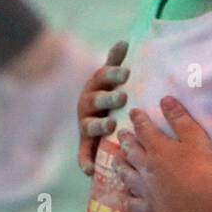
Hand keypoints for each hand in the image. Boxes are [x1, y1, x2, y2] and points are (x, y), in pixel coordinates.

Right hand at [75, 40, 128, 177]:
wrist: (94, 114)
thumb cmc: (109, 92)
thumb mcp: (110, 76)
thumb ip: (115, 60)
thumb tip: (123, 41)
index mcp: (96, 86)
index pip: (103, 77)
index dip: (113, 74)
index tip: (127, 72)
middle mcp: (88, 105)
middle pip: (96, 100)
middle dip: (109, 98)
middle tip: (123, 96)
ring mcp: (86, 124)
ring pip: (90, 126)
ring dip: (100, 125)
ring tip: (112, 125)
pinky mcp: (86, 143)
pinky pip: (83, 153)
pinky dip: (85, 161)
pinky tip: (89, 170)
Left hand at [116, 96, 211, 211]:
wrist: (207, 195)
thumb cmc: (203, 163)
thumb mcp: (194, 134)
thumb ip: (178, 117)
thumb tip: (164, 99)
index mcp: (157, 148)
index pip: (143, 130)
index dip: (138, 119)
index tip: (133, 112)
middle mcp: (146, 167)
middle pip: (131, 152)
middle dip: (125, 141)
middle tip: (120, 135)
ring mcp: (146, 189)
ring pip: (127, 176)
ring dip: (120, 167)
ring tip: (116, 161)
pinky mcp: (151, 208)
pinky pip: (134, 205)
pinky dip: (127, 201)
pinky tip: (123, 198)